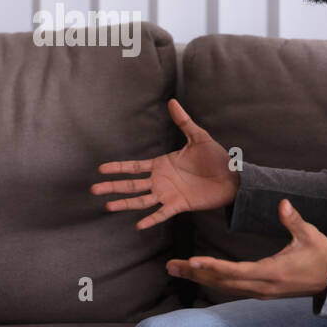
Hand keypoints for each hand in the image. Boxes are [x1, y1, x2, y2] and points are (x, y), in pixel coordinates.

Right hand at [92, 98, 238, 229]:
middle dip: (112, 187)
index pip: (134, 167)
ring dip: (125, 203)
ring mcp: (168, 194)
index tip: (101, 169)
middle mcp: (161, 181)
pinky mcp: (179, 204)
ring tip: (108, 207)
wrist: (233, 176)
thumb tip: (172, 101)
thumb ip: (183, 121)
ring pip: (141, 200)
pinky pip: (162, 213)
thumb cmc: (216, 157)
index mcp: (161, 165)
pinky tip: (138, 225)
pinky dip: (151, 219)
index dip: (117, 168)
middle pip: (131, 185)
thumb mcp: (198, 136)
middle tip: (94, 190)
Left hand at [166, 199, 326, 297]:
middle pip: (223, 281)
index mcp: (272, 272)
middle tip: (171, 266)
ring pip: (224, 286)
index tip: (193, 261)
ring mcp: (261, 291)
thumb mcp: (311, 236)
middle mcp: (262, 286)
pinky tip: (197, 274)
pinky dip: (212, 280)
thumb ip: (294, 220)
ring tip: (175, 269)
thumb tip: (283, 203)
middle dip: (196, 273)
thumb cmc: (322, 255)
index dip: (213, 266)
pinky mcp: (261, 291)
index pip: (236, 271)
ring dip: (199, 278)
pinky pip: (231, 287)